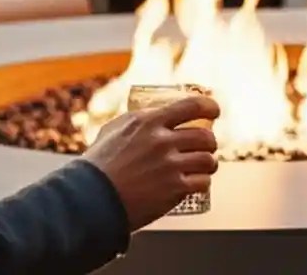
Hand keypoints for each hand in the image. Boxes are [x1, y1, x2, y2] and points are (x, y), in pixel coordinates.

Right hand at [83, 95, 220, 230]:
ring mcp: (169, 166)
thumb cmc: (98, 166)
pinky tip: (196, 184)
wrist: (90, 199)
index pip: (192, 106)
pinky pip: (203, 182)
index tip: (215, 111)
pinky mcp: (174, 189)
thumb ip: (134, 121)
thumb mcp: (113, 131)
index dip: (210, 106)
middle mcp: (162, 141)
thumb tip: (150, 113)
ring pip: (208, 160)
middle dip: (210, 142)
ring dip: (209, 164)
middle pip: (206, 136)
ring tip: (204, 167)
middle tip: (205, 147)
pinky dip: (202, 182)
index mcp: (148, 122)